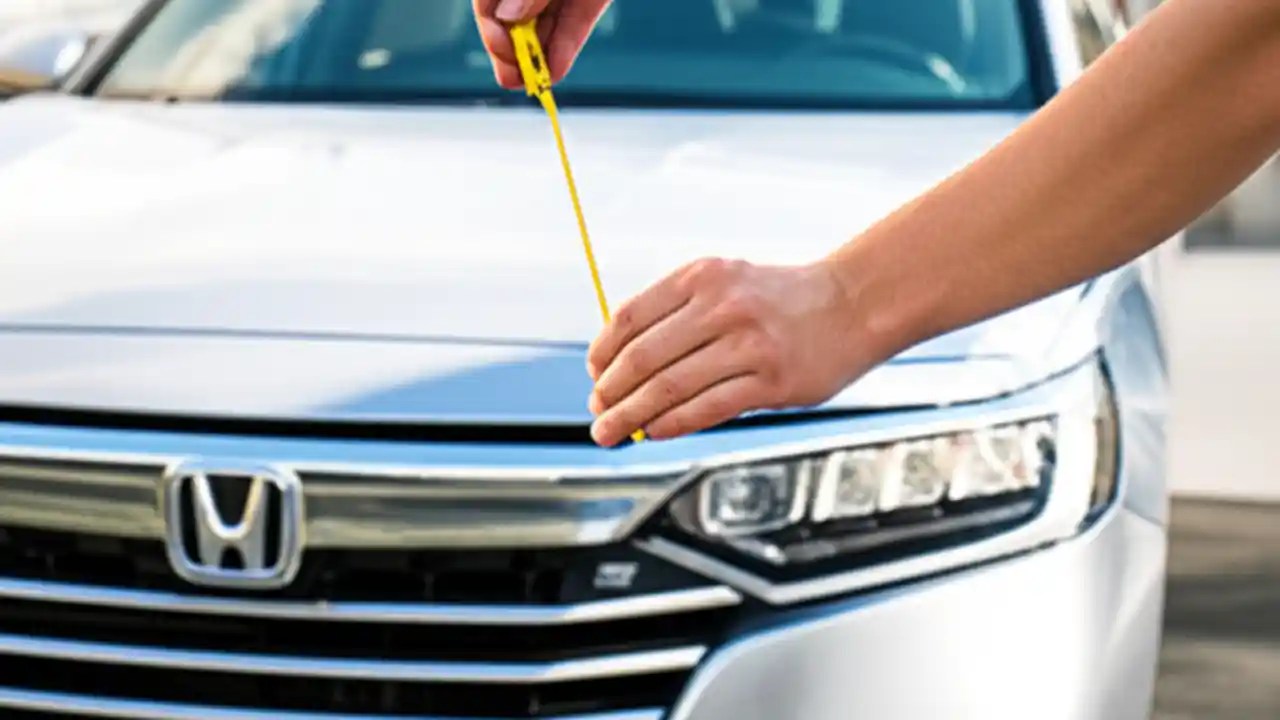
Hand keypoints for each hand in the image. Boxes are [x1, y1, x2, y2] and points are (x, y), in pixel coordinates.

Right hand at [473, 0, 612, 89]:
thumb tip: (508, 16)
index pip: (488, 3)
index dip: (491, 29)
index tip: (502, 50)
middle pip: (513, 20)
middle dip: (514, 52)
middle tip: (515, 79)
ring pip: (545, 27)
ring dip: (539, 57)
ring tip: (537, 81)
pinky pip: (574, 25)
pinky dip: (565, 48)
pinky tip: (557, 69)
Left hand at [586, 258, 872, 446]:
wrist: (853, 303)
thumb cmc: (780, 301)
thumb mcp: (726, 283)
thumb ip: (678, 315)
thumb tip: (621, 368)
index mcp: (702, 276)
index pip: (631, 317)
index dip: (602, 352)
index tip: (594, 374)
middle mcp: (722, 306)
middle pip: (643, 358)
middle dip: (610, 392)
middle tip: (596, 413)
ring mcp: (748, 344)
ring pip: (669, 389)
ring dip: (631, 417)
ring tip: (609, 433)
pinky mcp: (772, 381)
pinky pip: (707, 409)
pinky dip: (672, 425)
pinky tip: (654, 433)